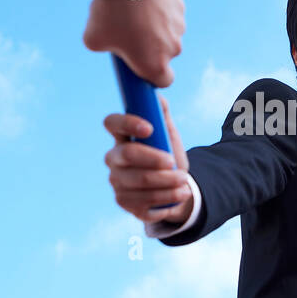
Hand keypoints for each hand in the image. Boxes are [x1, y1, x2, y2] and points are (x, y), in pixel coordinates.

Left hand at [83, 0, 184, 85]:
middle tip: (128, 33)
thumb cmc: (110, 12)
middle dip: (150, 48)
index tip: (138, 65)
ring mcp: (180, 27)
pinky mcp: (180, 7)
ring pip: (168, 33)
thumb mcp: (92, 39)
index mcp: (154, 65)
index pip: (163, 82)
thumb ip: (104, 50)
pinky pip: (170, 15)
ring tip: (133, 13)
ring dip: (155, 28)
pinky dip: (159, 11)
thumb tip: (109, 45)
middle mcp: (173, 49)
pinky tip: (142, 0)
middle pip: (164, 55)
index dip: (151, 76)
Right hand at [103, 96, 192, 224]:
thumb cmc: (167, 156)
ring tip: (184, 180)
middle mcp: (113, 158)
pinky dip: (167, 197)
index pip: (112, 122)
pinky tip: (180, 193)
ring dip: (166, 181)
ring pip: (140, 181)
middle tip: (173, 161)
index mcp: (121, 136)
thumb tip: (157, 95)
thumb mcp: (168, 134)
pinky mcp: (124, 202)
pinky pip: (145, 201)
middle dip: (153, 158)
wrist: (175, 187)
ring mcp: (117, 181)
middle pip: (126, 155)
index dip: (127, 123)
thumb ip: (162, 114)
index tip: (150, 128)